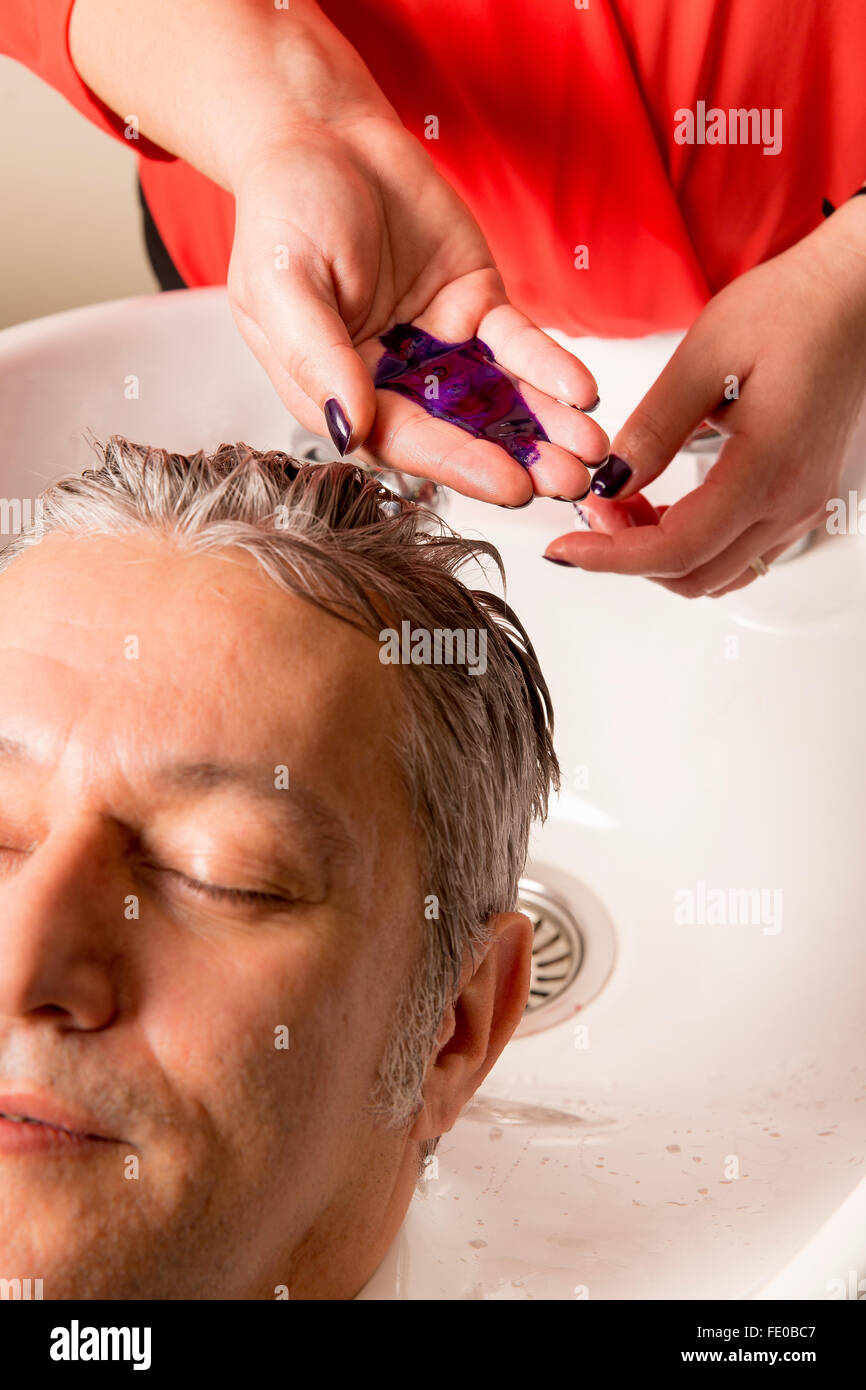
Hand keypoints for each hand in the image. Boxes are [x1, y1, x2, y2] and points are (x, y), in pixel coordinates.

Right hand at [228, 118, 608, 505]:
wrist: (322, 133)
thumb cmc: (284, 208)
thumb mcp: (282, 284)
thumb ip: (317, 359)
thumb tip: (349, 429)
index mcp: (336, 391)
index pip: (403, 440)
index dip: (458, 465)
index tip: (508, 485)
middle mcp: (391, 381)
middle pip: (460, 431)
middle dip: (516, 457)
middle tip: (570, 481)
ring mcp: (438, 347)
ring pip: (498, 397)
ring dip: (546, 426)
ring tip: (592, 451)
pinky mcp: (476, 307)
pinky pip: (519, 344)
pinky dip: (551, 366)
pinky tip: (582, 390)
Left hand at [544, 200, 865, 594]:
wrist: (854, 297)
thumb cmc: (794, 309)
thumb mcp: (706, 353)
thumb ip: (655, 427)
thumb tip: (611, 481)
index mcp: (768, 469)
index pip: (677, 548)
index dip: (611, 557)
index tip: (566, 548)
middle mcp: (792, 502)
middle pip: (693, 574)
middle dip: (628, 554)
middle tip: (593, 505)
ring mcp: (802, 508)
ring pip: (716, 573)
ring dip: (659, 555)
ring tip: (623, 502)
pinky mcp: (801, 500)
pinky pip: (740, 553)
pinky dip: (691, 546)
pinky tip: (662, 505)